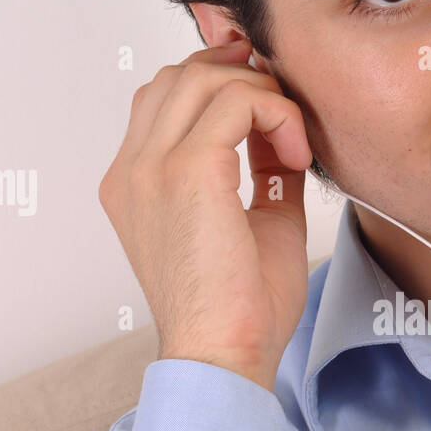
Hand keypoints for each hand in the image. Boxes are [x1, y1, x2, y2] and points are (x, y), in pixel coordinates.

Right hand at [99, 38, 313, 392]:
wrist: (225, 355)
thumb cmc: (239, 308)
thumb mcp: (255, 220)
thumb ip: (262, 170)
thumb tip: (283, 132)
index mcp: (135, 183)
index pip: (168, 98)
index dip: (225, 88)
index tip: (273, 114)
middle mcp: (133, 169)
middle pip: (183, 75)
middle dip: (245, 80)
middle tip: (287, 119)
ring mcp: (153, 167)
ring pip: (206, 78)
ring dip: (264, 96)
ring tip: (294, 144)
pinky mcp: (189, 171)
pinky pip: (237, 102)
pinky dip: (276, 113)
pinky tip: (297, 154)